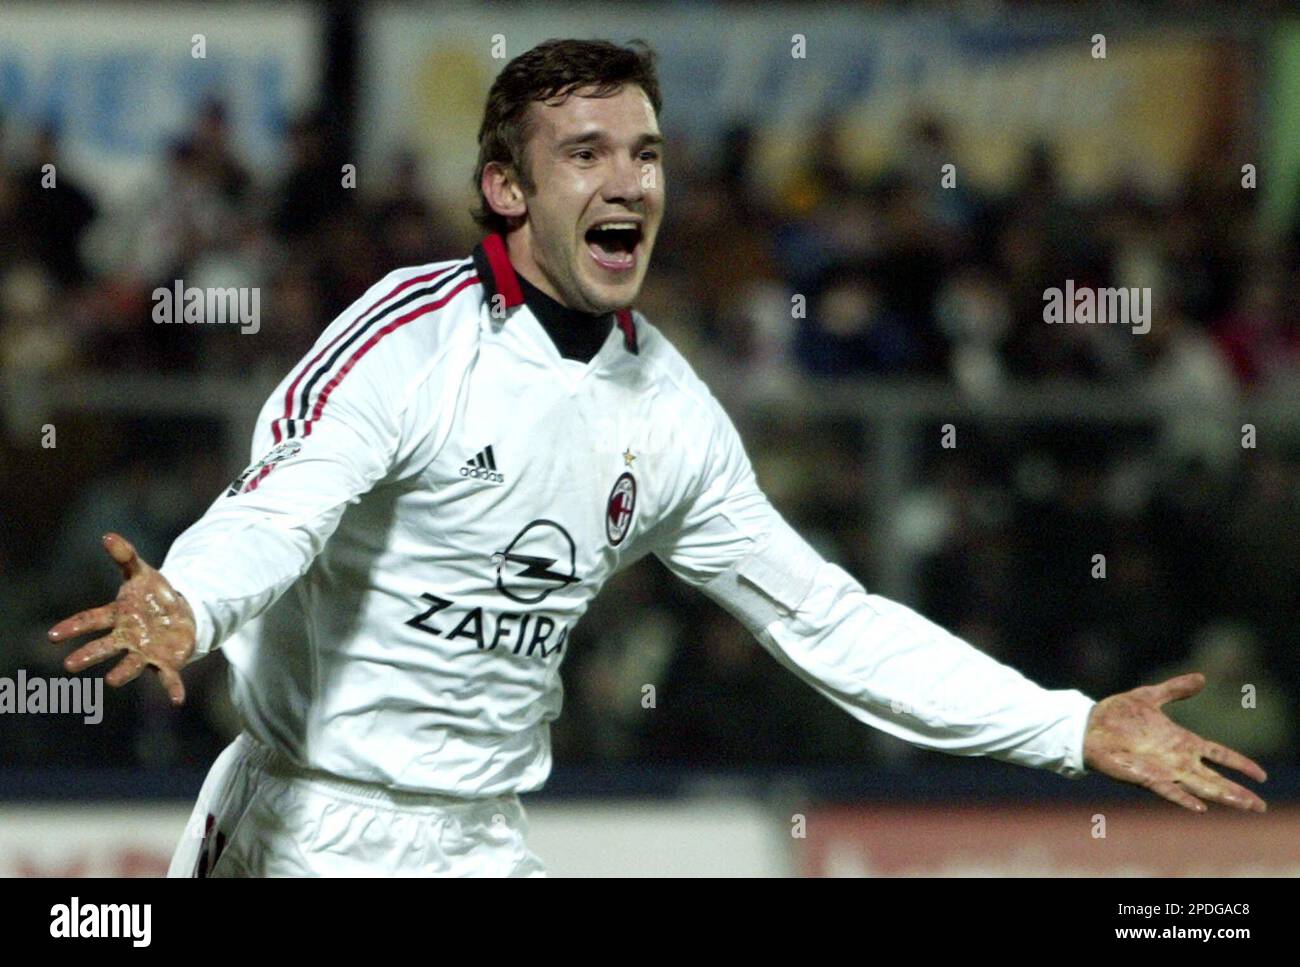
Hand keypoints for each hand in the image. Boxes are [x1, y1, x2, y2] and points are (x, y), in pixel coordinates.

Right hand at [48, 533, 196, 705]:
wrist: (181, 613)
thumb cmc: (155, 595)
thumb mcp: (142, 572)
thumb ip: (125, 556)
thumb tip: (107, 535)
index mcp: (118, 616)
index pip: (92, 620)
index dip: (74, 627)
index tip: (54, 635)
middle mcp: (127, 637)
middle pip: (106, 646)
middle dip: (89, 654)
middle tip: (70, 665)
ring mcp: (146, 651)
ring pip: (131, 664)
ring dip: (122, 672)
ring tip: (110, 680)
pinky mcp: (167, 661)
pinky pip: (168, 677)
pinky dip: (172, 688)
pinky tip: (176, 700)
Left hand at [1083, 672, 1266, 813]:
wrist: (1089, 725)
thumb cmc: (1117, 713)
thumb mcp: (1150, 695)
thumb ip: (1176, 689)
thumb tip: (1202, 678)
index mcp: (1181, 741)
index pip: (1218, 754)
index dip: (1239, 764)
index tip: (1260, 775)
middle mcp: (1177, 759)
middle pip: (1215, 778)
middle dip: (1238, 791)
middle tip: (1260, 805)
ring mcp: (1163, 769)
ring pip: (1199, 787)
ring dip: (1221, 796)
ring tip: (1243, 806)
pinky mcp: (1145, 777)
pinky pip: (1169, 790)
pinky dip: (1184, 797)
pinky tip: (1200, 807)